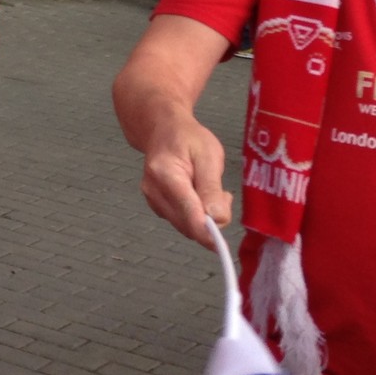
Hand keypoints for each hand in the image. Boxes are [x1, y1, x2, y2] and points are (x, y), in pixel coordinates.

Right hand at [138, 114, 230, 247]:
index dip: (208, 234)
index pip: (188, 215)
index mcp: (165, 175)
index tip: (224, 246)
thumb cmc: (187, 137)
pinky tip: (200, 196)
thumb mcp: (208, 154)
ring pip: (186, 227)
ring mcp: (152, 200)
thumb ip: (211, 188)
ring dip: (205, 219)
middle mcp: (153, 191)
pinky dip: (197, 217)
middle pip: (187, 225)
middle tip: (223, 195)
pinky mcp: (156, 206)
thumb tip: (218, 219)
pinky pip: (182, 222)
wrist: (162, 128)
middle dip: (211, 221)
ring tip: (212, 191)